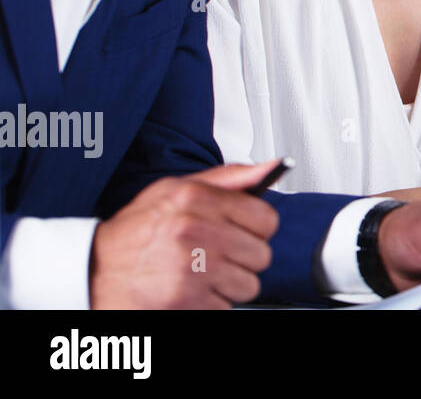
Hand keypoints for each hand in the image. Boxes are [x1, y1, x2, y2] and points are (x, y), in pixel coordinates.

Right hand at [88, 159, 279, 308]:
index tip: (246, 232)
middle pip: (261, 254)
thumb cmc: (138, 231)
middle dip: (245, 258)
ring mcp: (191, 268)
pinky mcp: (186, 301)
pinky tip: (191, 289)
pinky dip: (212, 303)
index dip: (259, 229)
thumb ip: (228, 178)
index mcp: (197, 199)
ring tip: (204, 274)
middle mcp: (195, 231)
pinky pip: (227, 306)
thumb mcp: (176, 189)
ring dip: (230, 283)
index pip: (266, 218)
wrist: (93, 270)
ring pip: (248, 284)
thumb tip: (271, 170)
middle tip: (220, 256)